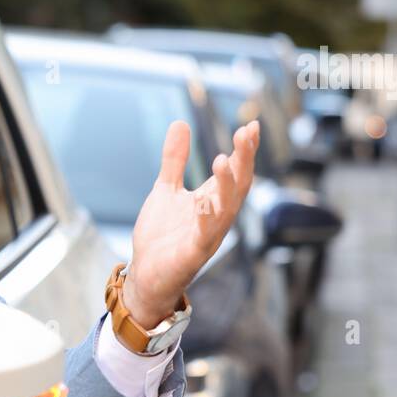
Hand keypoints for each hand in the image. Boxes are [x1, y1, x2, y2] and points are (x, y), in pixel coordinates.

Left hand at [123, 120, 259, 327]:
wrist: (146, 273)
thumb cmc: (162, 235)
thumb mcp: (166, 189)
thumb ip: (175, 159)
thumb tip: (181, 123)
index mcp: (212, 199)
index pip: (235, 171)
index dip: (244, 150)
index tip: (251, 125)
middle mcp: (216, 216)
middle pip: (238, 186)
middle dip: (243, 160)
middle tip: (246, 133)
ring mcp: (207, 236)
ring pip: (226, 209)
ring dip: (227, 185)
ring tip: (223, 159)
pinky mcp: (193, 253)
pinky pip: (204, 235)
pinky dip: (206, 218)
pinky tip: (203, 201)